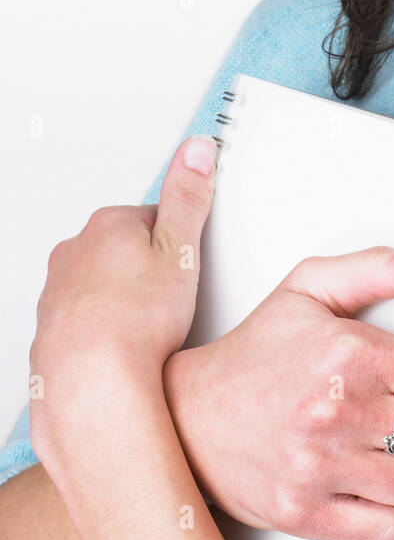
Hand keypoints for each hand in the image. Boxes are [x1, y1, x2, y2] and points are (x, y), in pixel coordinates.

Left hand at [29, 134, 218, 470]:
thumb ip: (188, 197)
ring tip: (156, 329)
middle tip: (176, 297)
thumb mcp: (182, 250)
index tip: (190, 263)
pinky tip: (132, 351)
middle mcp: (74, 254)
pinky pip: (89, 325)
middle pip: (125, 252)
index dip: (181, 243)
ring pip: (104, 289)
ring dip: (127, 303)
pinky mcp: (52, 332)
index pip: (153, 218)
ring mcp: (59, 295)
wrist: (91, 389)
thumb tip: (194, 150)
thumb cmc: (132, 325)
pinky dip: (108, 334)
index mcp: (108, 226)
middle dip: (150, 271)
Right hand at [162, 243, 393, 539]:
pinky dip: (389, 511)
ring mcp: (321, 468)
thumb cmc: (254, 353)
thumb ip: (380, 269)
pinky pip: (388, 529)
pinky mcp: (306, 514)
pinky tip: (369, 483)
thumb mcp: (310, 288)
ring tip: (392, 449)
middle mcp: (339, 411)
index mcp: (350, 353)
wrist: (185, 415)